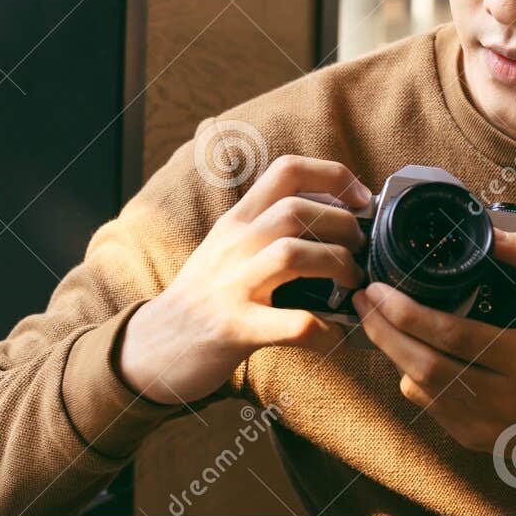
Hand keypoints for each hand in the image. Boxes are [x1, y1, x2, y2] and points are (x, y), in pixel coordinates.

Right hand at [118, 154, 372, 404]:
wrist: (153, 346)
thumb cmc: (205, 296)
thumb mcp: (229, 246)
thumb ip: (268, 227)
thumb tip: (334, 217)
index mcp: (237, 220)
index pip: (286, 170)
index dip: (333, 176)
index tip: (362, 198)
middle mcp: (233, 244)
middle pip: (296, 210)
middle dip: (343, 225)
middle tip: (361, 248)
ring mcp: (232, 286)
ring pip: (291, 253)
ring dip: (336, 264)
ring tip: (352, 282)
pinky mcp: (235, 329)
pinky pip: (289, 323)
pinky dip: (321, 327)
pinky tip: (334, 332)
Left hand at [352, 228, 515, 459]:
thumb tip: (491, 232)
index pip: (454, 336)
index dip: (407, 313)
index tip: (379, 287)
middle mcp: (505, 398)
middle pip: (425, 365)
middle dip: (384, 330)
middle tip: (363, 298)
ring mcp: (486, 425)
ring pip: (421, 388)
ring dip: (390, 351)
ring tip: (373, 317)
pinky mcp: (475, 439)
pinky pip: (430, 407)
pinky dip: (410, 377)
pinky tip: (401, 350)